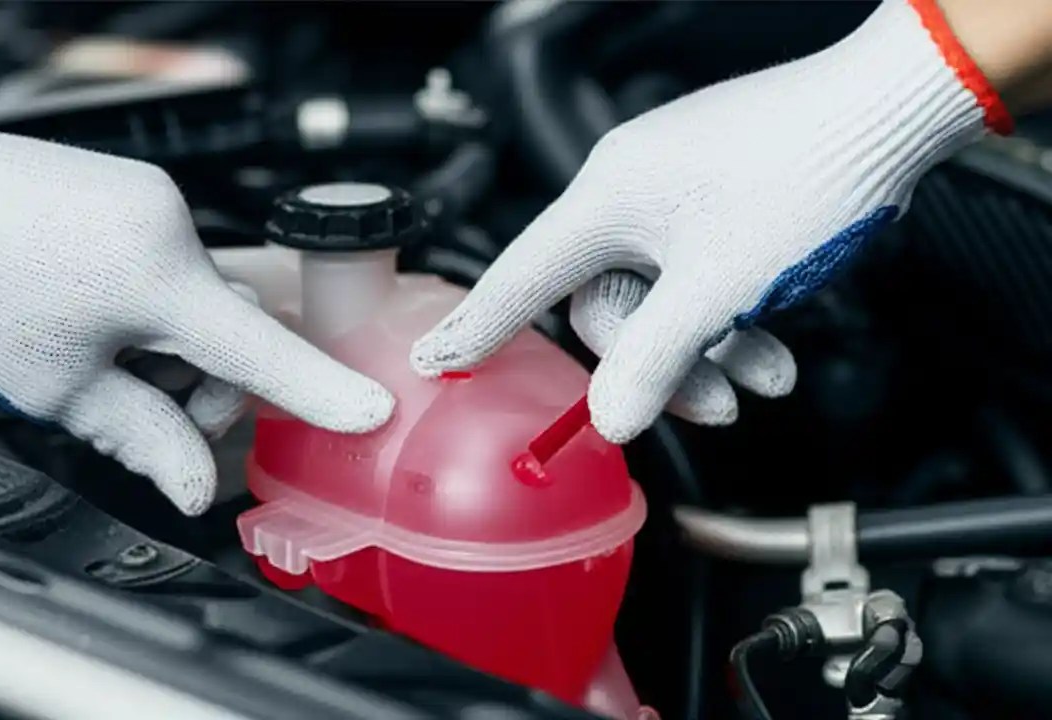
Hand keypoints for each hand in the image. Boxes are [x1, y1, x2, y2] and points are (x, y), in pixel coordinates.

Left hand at [0, 78, 392, 514]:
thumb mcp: (56, 386)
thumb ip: (142, 436)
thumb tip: (195, 486)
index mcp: (154, 281)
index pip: (261, 352)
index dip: (320, 392)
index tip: (371, 410)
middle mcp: (170, 229)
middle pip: (237, 330)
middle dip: (211, 385)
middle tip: (163, 419)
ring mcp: (156, 204)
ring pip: (208, 297)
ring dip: (184, 346)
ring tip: (117, 364)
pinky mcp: (140, 195)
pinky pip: (181, 263)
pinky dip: (163, 307)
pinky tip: (108, 319)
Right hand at [412, 0, 1003, 442]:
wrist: (888, 110)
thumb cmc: (804, 170)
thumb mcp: (721, 287)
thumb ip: (655, 359)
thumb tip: (610, 420)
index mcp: (608, 197)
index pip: (522, 276)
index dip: (478, 325)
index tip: (434, 359)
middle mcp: (631, 188)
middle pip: (610, 306)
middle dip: (663, 364)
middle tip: (718, 404)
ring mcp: (675, 190)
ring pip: (663, 297)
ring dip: (712, 349)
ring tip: (769, 375)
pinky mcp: (716, 196)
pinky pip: (698, 272)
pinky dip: (731, 315)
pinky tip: (774, 339)